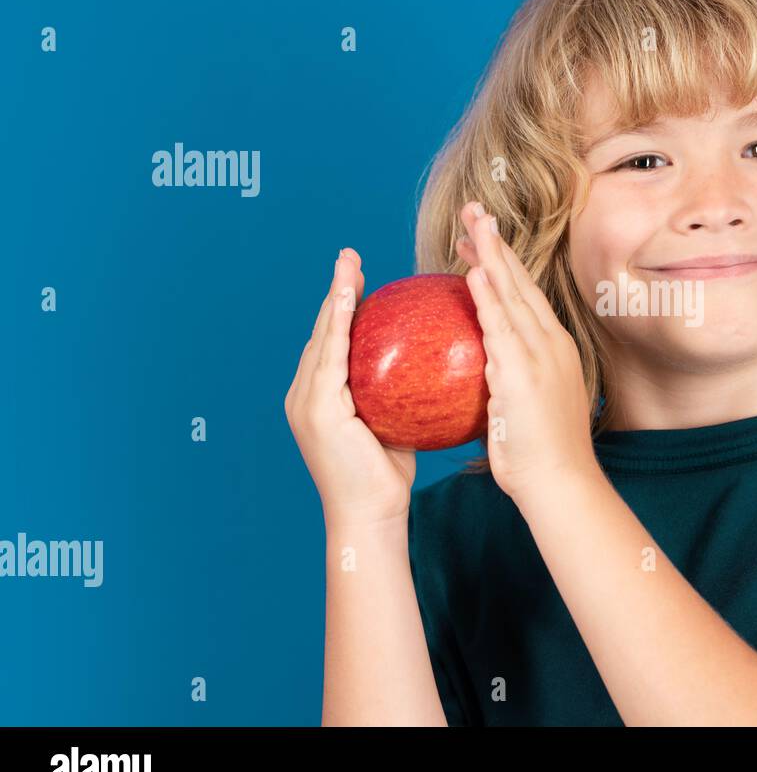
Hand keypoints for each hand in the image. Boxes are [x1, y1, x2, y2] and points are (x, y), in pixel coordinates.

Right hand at [284, 248, 416, 531]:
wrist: (371, 515)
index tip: (360, 278)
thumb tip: (435, 366)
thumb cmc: (387, 477)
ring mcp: (306, 401)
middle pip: (322, 332)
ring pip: (321, 336)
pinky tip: (349, 297)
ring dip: (333, 296)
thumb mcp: (395, 425)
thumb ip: (400, 394)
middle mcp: (306, 395)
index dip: (344, 308)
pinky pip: (329, 355)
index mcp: (322, 399)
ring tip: (347, 263)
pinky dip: (336, 322)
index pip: (335, 343)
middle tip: (350, 256)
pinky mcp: (315, 407)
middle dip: (335, 291)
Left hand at [456, 202, 601, 502]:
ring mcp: (539, 356)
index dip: (501, 264)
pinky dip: (489, 296)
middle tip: (474, 210)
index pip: (521, 296)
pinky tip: (475, 271)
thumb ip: (507, 382)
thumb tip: (486, 375)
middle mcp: (550, 343)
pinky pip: (501, 327)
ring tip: (472, 222)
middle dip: (496, 244)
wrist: (562, 484)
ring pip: (512, 295)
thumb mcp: (525, 407)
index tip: (478, 241)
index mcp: (552, 349)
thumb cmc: (542, 456)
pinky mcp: (523, 374)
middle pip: (519, 283)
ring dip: (491, 255)